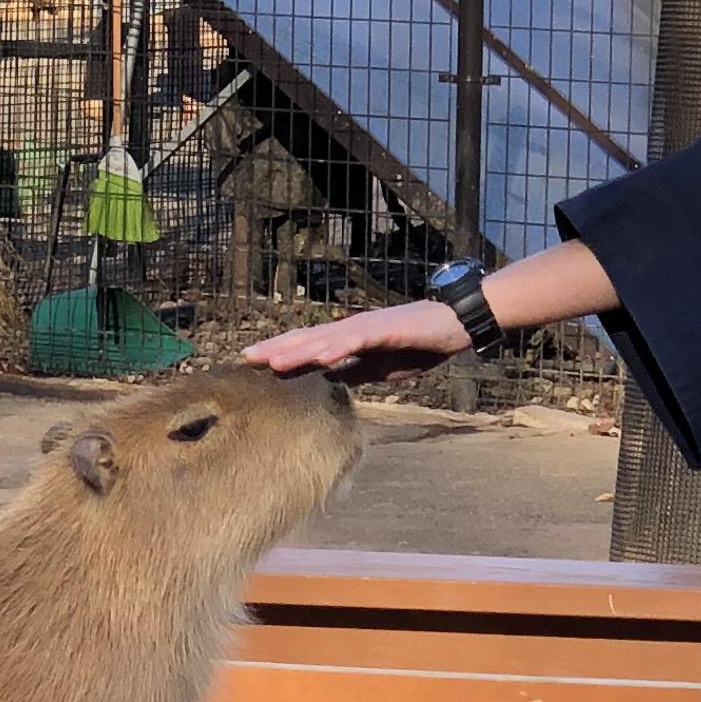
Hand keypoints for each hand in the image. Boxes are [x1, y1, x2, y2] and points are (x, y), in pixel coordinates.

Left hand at [247, 301, 467, 382]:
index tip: (253, 365)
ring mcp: (367, 327)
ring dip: (297, 351)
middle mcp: (352, 329)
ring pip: (325, 339)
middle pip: (308, 340)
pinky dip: (337, 348)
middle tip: (245, 359)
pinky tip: (319, 358)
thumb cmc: (419, 344)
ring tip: (270, 362)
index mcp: (349, 339)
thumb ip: (354, 371)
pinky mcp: (386, 330)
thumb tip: (329, 378)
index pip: (308, 347)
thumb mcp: (381, 367)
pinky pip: (357, 340)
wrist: (455, 323)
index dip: (281, 354)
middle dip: (276, 349)